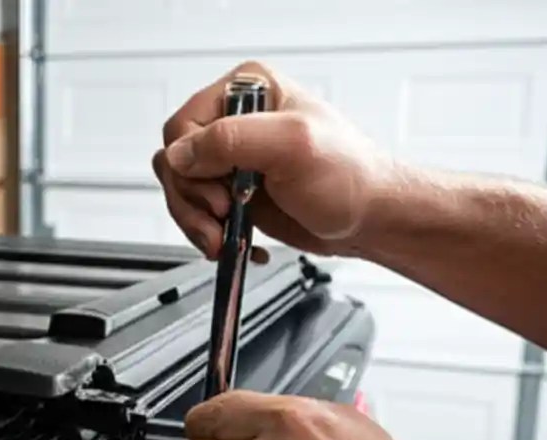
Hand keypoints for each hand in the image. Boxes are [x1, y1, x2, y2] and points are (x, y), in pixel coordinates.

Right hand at [153, 61, 396, 259]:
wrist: (370, 219)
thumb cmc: (350, 177)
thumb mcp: (292, 145)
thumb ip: (230, 140)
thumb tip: (179, 154)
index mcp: (246, 91)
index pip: (183, 125)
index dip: (191, 165)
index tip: (222, 193)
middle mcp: (235, 121)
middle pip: (176, 160)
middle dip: (192, 199)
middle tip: (222, 218)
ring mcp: (234, 159)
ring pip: (182, 190)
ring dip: (197, 222)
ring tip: (224, 239)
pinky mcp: (235, 192)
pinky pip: (198, 212)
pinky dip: (210, 233)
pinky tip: (238, 241)